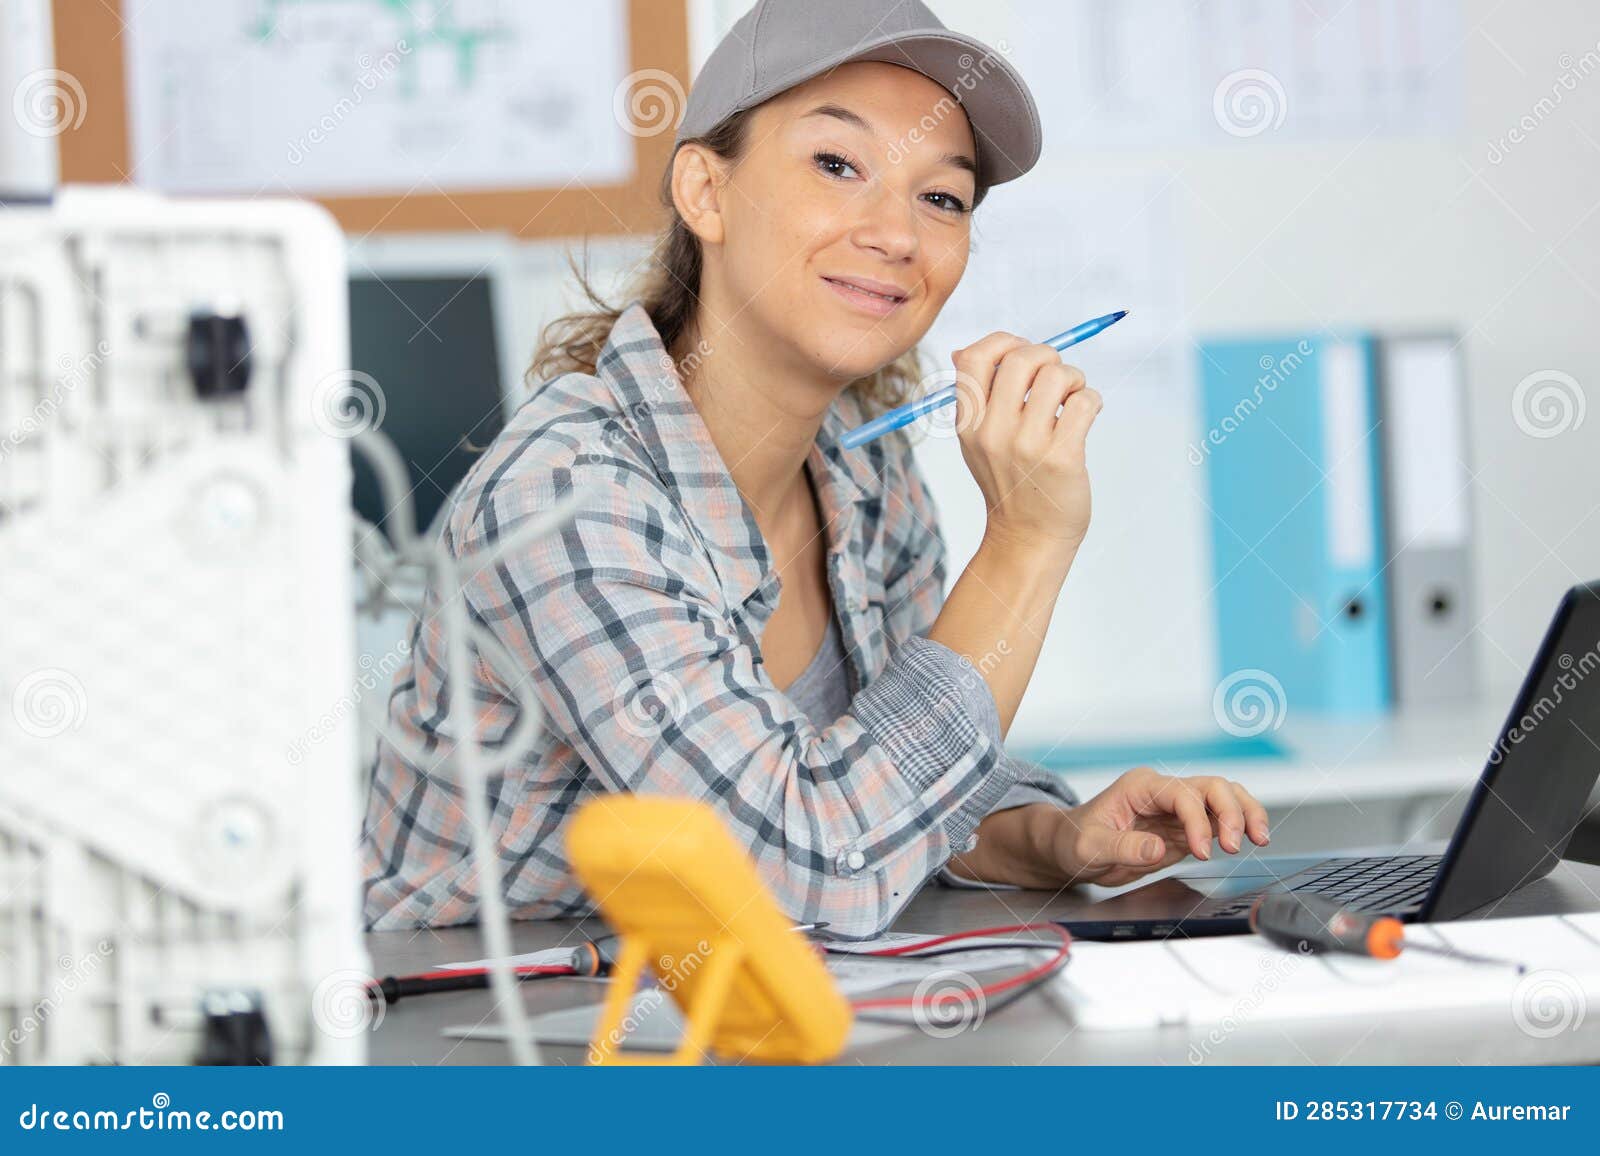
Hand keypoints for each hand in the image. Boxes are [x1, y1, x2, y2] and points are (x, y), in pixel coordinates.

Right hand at [950, 332, 1101, 560]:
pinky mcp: (1062, 458)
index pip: (977, 357)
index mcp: (968, 422)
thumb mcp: (977, 441)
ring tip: (1073, 399)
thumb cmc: (1009, 481)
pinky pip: (1085, 402)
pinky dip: (1092, 401)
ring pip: (1059, 376)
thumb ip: (973, 397)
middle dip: (1049, 356)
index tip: (1024, 355)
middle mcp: (993, 432)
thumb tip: (962, 350)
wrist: (1028, 537)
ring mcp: (1027, 445)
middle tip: (1057, 378)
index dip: (1006, 342)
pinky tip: (1086, 416)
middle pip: (1022, 358)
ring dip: (1075, 379)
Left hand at [1045, 767, 1270, 886]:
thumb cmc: (1074, 840)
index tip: (1202, 851)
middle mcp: (1163, 792)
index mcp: (1140, 787)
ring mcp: (1177, 809)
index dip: (1198, 821)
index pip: (1182, 794)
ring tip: (1259, 839)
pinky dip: (1238, 827)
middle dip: (1232, 811)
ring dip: (1245, 814)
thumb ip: (1122, 847)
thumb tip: (1156, 848)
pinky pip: (1220, 820)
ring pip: (1224, 797)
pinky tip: (1249, 840)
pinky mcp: (1185, 829)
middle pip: (1212, 786)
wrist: (1070, 848)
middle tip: (1237, 844)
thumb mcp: (1089, 847)